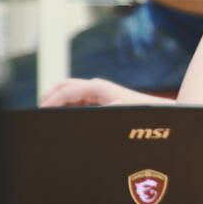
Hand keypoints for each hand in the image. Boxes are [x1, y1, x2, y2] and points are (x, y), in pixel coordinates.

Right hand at [39, 77, 171, 107]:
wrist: (163, 111)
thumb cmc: (143, 112)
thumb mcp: (119, 114)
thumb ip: (98, 113)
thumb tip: (79, 113)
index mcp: (97, 87)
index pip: (66, 90)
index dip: (51, 100)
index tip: (40, 111)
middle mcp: (96, 86)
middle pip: (63, 86)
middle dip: (49, 97)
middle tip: (39, 112)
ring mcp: (98, 92)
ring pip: (70, 93)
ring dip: (57, 101)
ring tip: (47, 115)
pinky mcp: (102, 99)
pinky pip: (78, 100)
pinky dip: (67, 105)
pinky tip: (64, 117)